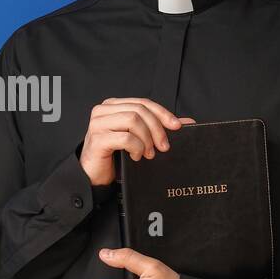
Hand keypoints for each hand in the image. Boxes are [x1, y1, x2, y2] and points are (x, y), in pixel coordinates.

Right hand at [78, 97, 194, 186]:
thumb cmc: (114, 155)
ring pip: (133, 120)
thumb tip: (186, 122)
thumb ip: (157, 128)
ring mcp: (98, 124)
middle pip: (139, 110)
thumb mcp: (137, 138)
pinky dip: (136, 148)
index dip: (162, 113)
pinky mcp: (97, 139)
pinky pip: (125, 138)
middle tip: (164, 146)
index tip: (177, 126)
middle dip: (156, 128)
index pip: (142, 102)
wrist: (93, 175)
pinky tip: (135, 156)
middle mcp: (103, 111)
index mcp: (112, 106)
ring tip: (148, 153)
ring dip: (146, 139)